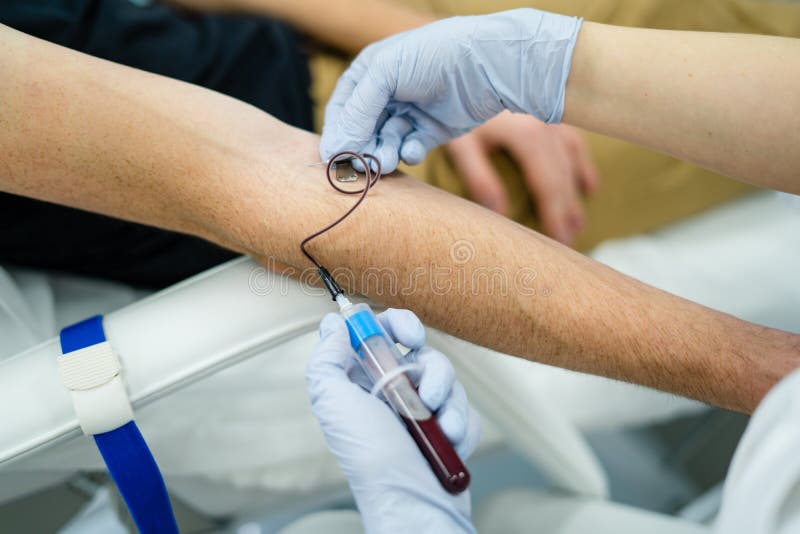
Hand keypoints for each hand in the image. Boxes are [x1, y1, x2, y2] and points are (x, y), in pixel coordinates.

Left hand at [306, 309, 478, 533]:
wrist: (412, 500)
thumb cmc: (370, 456)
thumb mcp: (333, 403)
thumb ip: (326, 360)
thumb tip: (333, 325)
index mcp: (361, 380)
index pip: (379, 332)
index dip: (396, 323)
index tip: (408, 335)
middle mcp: (391, 390)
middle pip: (419, 349)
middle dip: (430, 363)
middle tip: (427, 380)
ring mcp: (422, 409)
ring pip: (446, 375)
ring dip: (445, 395)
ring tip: (438, 422)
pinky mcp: (448, 426)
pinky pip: (464, 406)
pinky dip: (460, 422)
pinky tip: (450, 440)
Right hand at [320, 8, 582, 172]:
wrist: (486, 62)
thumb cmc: (433, 56)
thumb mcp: (384, 74)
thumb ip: (357, 111)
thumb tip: (336, 148)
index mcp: (371, 72)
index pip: (343, 108)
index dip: (337, 132)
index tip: (333, 158)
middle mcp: (388, 93)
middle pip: (363, 129)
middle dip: (362, 148)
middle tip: (363, 166)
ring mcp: (411, 112)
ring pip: (386, 141)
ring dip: (383, 152)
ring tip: (386, 161)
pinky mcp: (432, 130)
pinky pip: (411, 147)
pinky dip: (408, 152)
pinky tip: (412, 150)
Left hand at [447, 112, 598, 244]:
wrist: (465, 59)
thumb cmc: (453, 102)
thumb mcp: (460, 142)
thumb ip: (478, 177)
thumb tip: (499, 214)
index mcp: (528, 137)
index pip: (548, 185)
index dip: (554, 216)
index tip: (559, 244)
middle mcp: (547, 126)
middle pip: (563, 176)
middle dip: (567, 212)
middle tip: (569, 245)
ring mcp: (551, 117)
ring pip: (572, 160)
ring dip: (576, 194)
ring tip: (578, 225)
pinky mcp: (549, 112)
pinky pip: (574, 142)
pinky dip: (582, 165)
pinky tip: (589, 187)